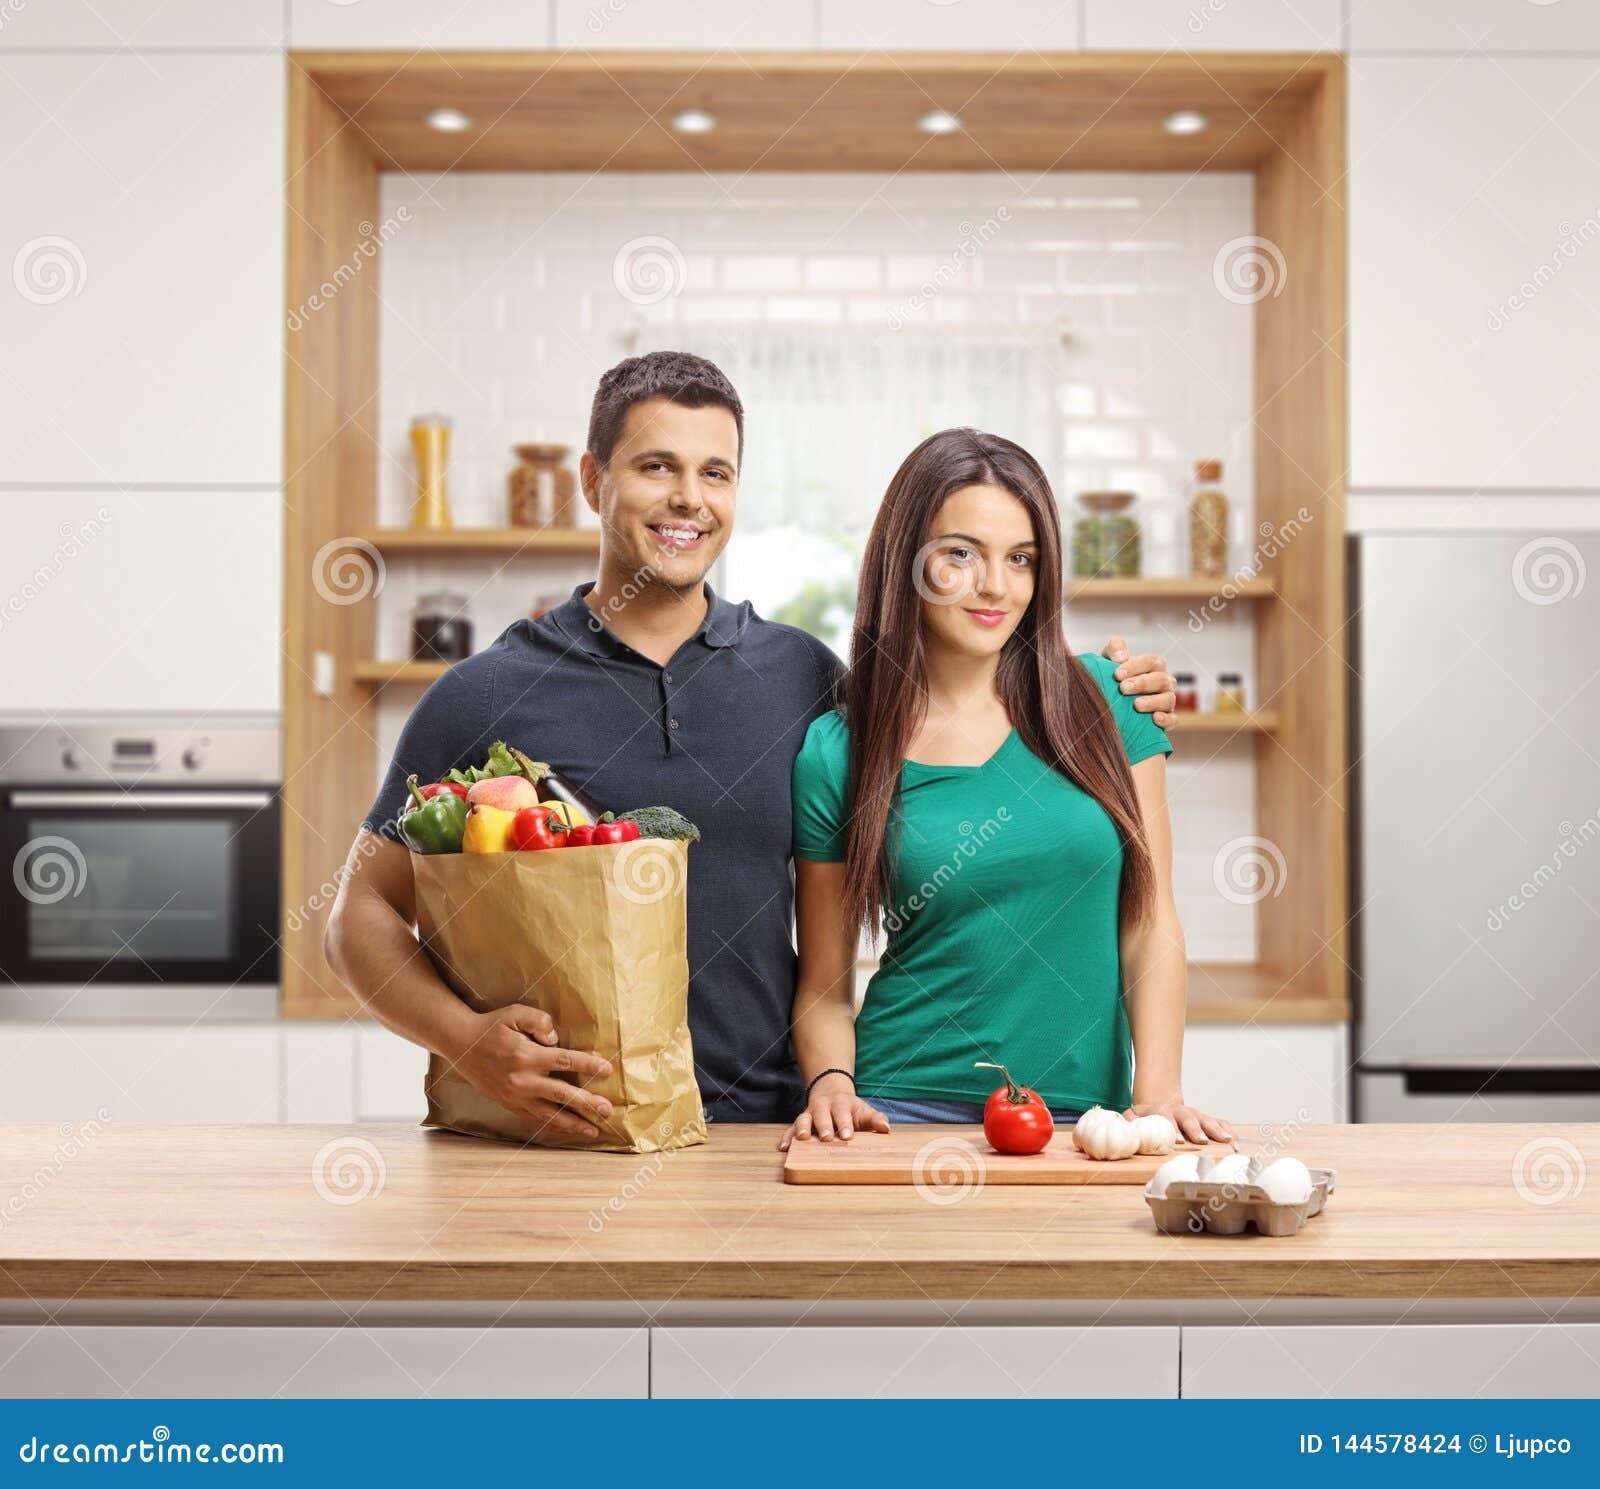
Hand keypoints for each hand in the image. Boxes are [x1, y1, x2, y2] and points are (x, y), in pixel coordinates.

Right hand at [448, 1005, 614, 1139]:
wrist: (461, 1045)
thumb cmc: (492, 1027)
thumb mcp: (514, 1013)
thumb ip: (539, 1021)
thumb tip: (556, 1038)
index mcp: (526, 1056)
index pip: (564, 1062)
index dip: (588, 1066)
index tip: (607, 1069)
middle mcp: (522, 1080)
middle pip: (561, 1095)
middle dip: (587, 1104)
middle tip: (608, 1110)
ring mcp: (515, 1096)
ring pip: (549, 1115)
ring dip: (573, 1124)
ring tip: (593, 1131)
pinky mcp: (510, 1104)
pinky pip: (535, 1119)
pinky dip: (553, 1126)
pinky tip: (567, 1129)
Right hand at [777, 1074, 890, 1149]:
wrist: (831, 1092)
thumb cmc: (851, 1109)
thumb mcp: (865, 1111)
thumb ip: (875, 1119)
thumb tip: (886, 1128)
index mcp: (842, 1103)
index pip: (844, 1112)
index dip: (846, 1123)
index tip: (848, 1135)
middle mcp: (824, 1106)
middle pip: (822, 1114)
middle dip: (824, 1125)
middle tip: (826, 1137)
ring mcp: (810, 1114)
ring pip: (803, 1118)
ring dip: (802, 1128)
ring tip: (801, 1138)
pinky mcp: (800, 1122)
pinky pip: (790, 1129)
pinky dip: (787, 1137)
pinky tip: (784, 1147)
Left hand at [1101, 638, 1175, 728]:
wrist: (1107, 702)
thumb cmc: (1112, 677)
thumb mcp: (1108, 659)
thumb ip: (1115, 649)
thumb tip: (1120, 656)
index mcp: (1153, 665)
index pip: (1150, 662)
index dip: (1134, 667)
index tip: (1117, 674)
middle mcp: (1163, 682)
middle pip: (1161, 679)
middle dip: (1142, 683)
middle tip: (1124, 688)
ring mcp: (1167, 701)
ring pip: (1168, 699)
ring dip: (1153, 702)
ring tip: (1136, 705)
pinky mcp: (1167, 719)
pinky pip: (1173, 719)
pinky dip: (1166, 719)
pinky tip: (1154, 718)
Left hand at [1125, 1098, 1233, 1145]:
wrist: (1160, 1101)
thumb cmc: (1147, 1115)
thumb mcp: (1133, 1116)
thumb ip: (1127, 1122)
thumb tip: (1120, 1129)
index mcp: (1162, 1113)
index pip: (1166, 1119)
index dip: (1172, 1129)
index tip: (1178, 1141)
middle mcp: (1181, 1112)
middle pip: (1189, 1119)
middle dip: (1196, 1129)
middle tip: (1202, 1141)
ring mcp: (1195, 1115)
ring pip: (1207, 1119)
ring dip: (1218, 1130)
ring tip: (1228, 1142)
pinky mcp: (1206, 1119)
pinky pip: (1219, 1122)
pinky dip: (1228, 1130)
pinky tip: (1236, 1140)